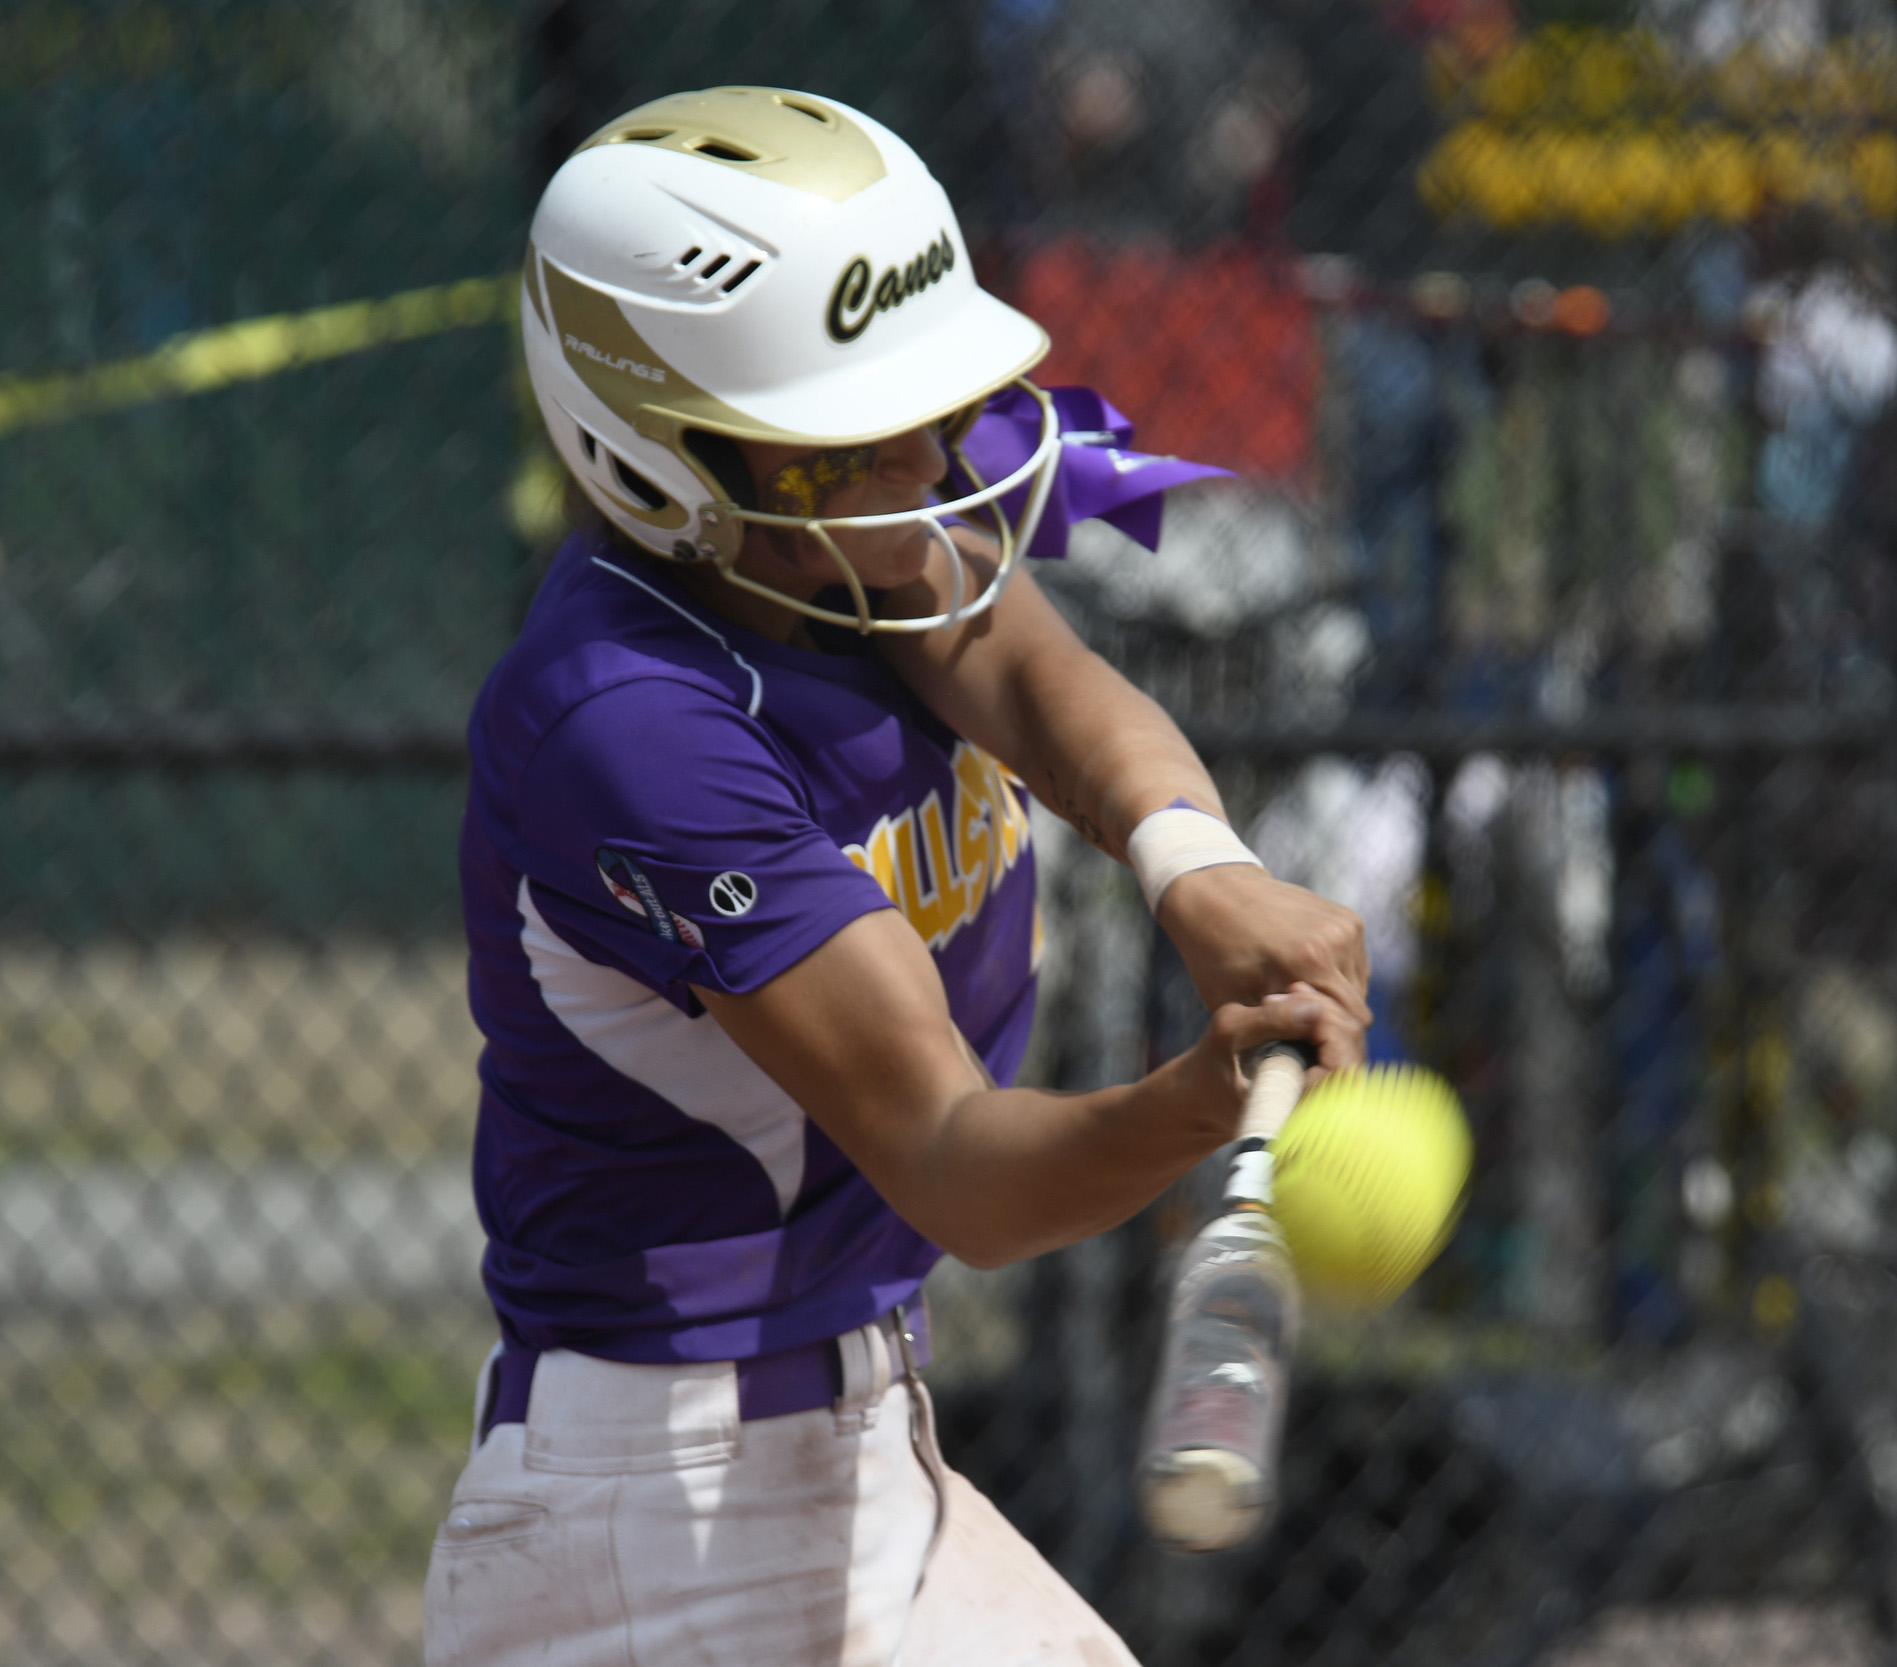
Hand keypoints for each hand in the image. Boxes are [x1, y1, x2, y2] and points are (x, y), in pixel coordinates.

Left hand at [1155, 863, 1371, 1045]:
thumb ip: (1276, 1031)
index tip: (1312, 1052)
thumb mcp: (1236, 1002)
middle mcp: (1333, 942)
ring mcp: (1345, 927)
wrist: (1216, 893)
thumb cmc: (1217, 954)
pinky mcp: (1349, 919)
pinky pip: (1356, 965)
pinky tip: (1306, 976)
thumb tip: (1306, 1066)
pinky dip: (1337, 977)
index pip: (1347, 1025)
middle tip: (1305, 1033)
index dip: (1331, 1044)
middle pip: (1358, 1009)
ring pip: (1358, 988)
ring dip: (1337, 1000)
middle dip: (1335, 1025)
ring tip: (1300, 1002)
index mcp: (1305, 963)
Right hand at [1171, 984, 1367, 1137]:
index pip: (1343, 1064)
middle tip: (1283, 994)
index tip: (1288, 1001)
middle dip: (1322, 1008)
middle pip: (1352, 1044)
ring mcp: (1327, 1089)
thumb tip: (1317, 1008)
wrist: (1203, 1092)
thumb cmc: (1210, 1065)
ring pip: (1349, 1036)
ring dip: (1319, 1007)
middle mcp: (1322, 1104)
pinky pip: (1339, 1037)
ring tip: (1279, 1000)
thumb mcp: (1228, 1033)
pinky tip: (1289, 1005)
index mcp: (1300, 1107)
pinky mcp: (1326, 1074)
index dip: (1326, 1023)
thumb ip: (1271, 1020)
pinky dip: (1317, 1014)